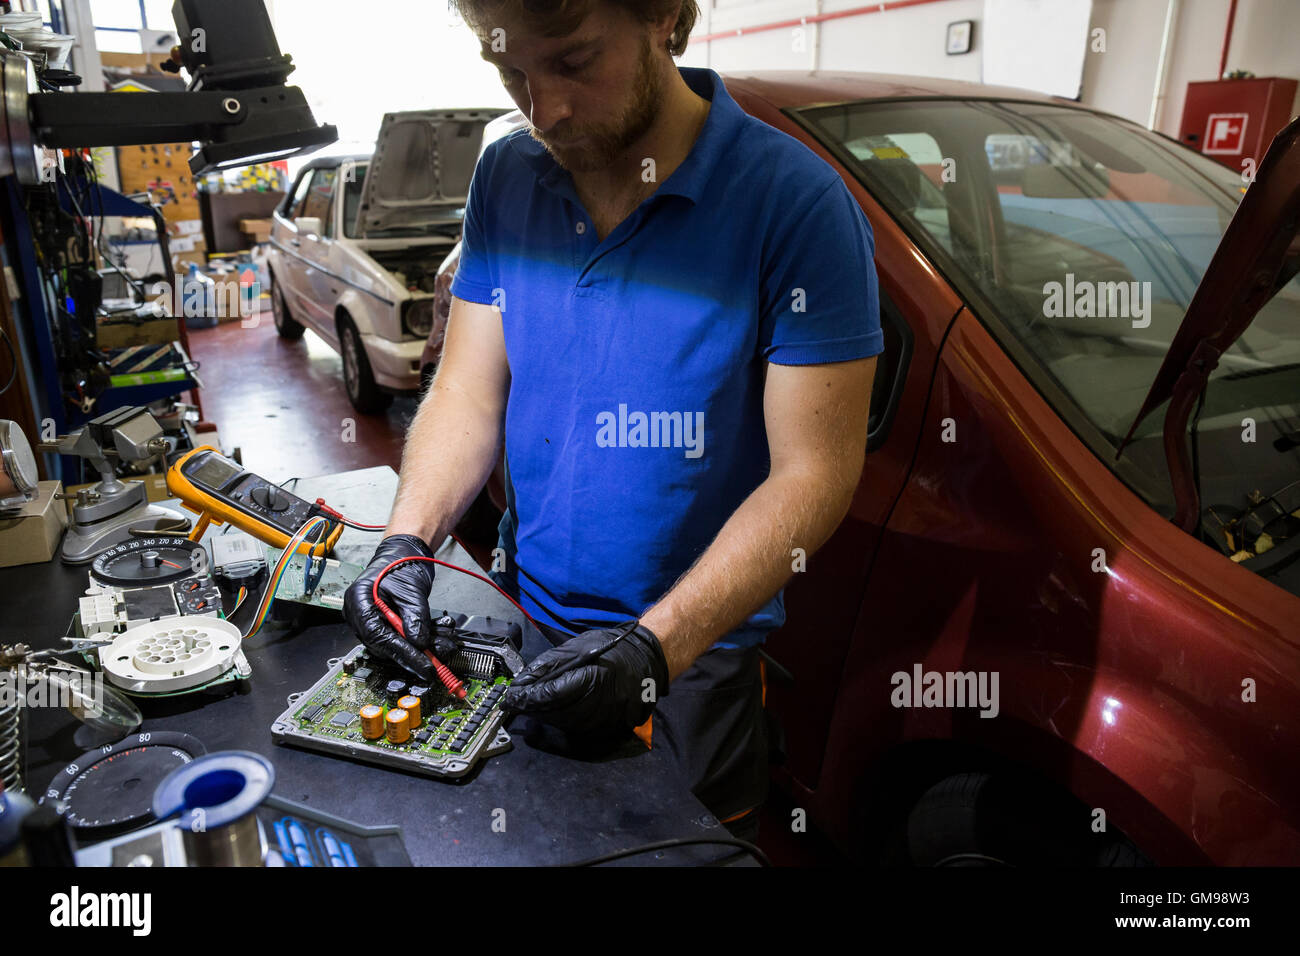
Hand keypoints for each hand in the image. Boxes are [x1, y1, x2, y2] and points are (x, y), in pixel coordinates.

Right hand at [343, 534, 441, 680]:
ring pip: (398, 643)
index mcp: (359, 602)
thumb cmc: (400, 563)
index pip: (379, 638)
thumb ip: (415, 617)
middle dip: (417, 651)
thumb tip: (419, 643)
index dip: (404, 654)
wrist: (404, 554)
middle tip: (439, 654)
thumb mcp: (411, 590)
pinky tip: (439, 632)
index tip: (424, 666)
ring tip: (445, 640)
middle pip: (386, 645)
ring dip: (424, 644)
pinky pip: (403, 637)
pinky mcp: (386, 623)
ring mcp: (373, 620)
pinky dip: (423, 636)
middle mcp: (361, 615)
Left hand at [501, 622, 668, 733]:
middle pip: (551, 714)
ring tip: (534, 702)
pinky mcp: (607, 730)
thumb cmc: (613, 650)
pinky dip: (559, 721)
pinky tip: (553, 710)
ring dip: (542, 716)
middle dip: (530, 708)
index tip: (508, 699)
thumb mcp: (576, 648)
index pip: (547, 696)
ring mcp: (604, 722)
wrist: (646, 661)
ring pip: (560, 725)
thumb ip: (546, 667)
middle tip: (516, 700)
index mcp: (590, 682)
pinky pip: (574, 730)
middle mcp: (598, 707)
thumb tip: (521, 683)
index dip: (523, 698)